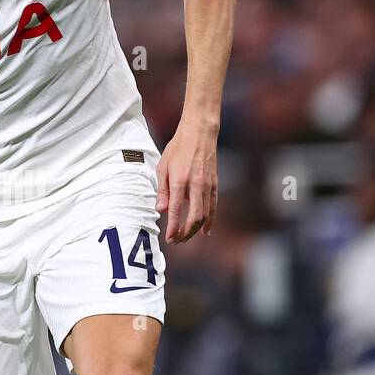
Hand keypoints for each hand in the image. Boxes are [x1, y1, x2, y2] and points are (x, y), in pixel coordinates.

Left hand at [156, 120, 218, 243]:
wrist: (199, 133)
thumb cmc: (178, 148)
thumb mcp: (163, 167)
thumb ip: (162, 190)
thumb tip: (160, 211)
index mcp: (179, 180)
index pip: (175, 210)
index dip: (172, 228)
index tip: (169, 239)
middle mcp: (195, 185)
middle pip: (193, 218)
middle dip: (185, 233)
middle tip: (176, 241)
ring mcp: (207, 185)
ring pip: (204, 215)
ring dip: (195, 230)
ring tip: (186, 238)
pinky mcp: (215, 184)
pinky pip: (213, 207)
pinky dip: (210, 221)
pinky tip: (205, 231)